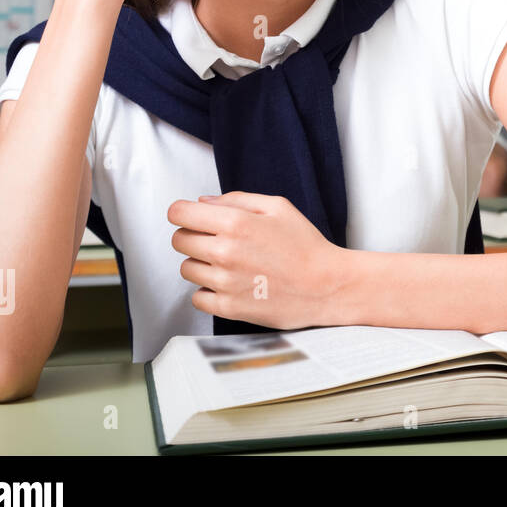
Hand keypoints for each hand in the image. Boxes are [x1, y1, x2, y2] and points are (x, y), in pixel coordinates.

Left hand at [167, 192, 348, 330]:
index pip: (179, 213)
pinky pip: (197, 297)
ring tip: (230, 264)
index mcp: (236, 222)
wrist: (327, 286)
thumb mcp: (279, 207)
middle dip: (194, 236)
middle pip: (179, 240)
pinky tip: (230, 284)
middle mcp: (224, 252)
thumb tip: (203, 202)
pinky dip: (208, 291)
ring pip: (186, 269)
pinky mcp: (228, 307)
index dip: (184, 212)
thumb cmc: (306, 245)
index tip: (191, 217)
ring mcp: (224, 282)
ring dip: (201, 264)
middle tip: (218, 240)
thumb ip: (238, 199)